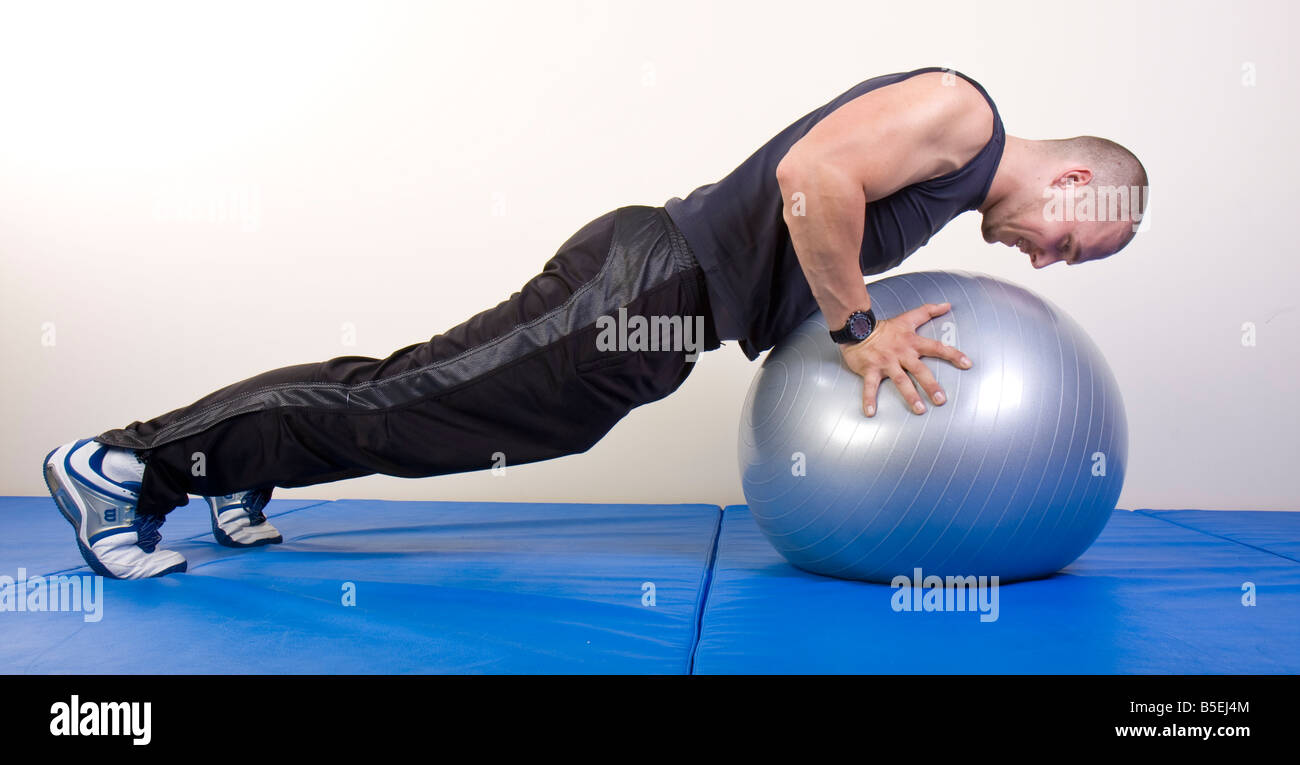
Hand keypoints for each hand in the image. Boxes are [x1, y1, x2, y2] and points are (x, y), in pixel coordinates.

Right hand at [839, 302, 971, 416]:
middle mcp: (901, 353)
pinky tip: (870, 412)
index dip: (953, 355)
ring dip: (910, 395)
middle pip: (920, 370)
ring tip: (919, 410)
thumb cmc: (884, 328)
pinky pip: (870, 387)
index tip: (967, 364)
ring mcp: (886, 363)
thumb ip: (928, 311)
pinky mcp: (870, 370)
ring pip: (900, 381)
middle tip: (942, 400)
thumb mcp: (907, 318)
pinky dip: (868, 399)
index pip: (937, 348)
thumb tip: (947, 304)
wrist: (857, 328)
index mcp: (912, 342)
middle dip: (931, 385)